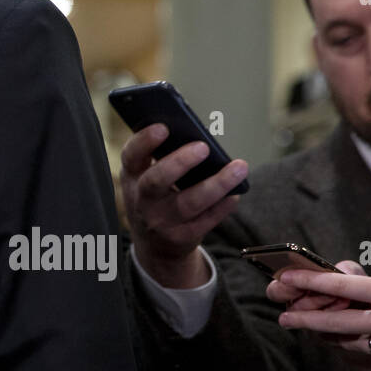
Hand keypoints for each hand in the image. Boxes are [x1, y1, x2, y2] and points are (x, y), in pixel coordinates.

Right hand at [121, 124, 247, 287]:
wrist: (154, 243)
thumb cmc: (155, 197)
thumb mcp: (146, 178)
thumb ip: (161, 158)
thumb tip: (197, 138)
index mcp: (132, 176)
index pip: (131, 156)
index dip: (144, 142)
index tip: (163, 127)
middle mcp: (141, 200)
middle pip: (156, 181)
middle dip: (179, 163)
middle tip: (203, 147)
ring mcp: (160, 221)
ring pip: (188, 203)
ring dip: (216, 185)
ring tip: (239, 167)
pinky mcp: (181, 238)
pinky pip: (205, 221)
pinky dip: (222, 206)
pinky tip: (235, 193)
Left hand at [276, 263, 370, 367]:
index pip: (343, 285)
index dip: (311, 280)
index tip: (287, 276)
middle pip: (338, 321)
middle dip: (306, 320)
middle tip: (283, 318)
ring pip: (354, 339)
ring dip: (334, 334)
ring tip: (314, 329)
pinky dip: (367, 341)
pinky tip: (358, 336)